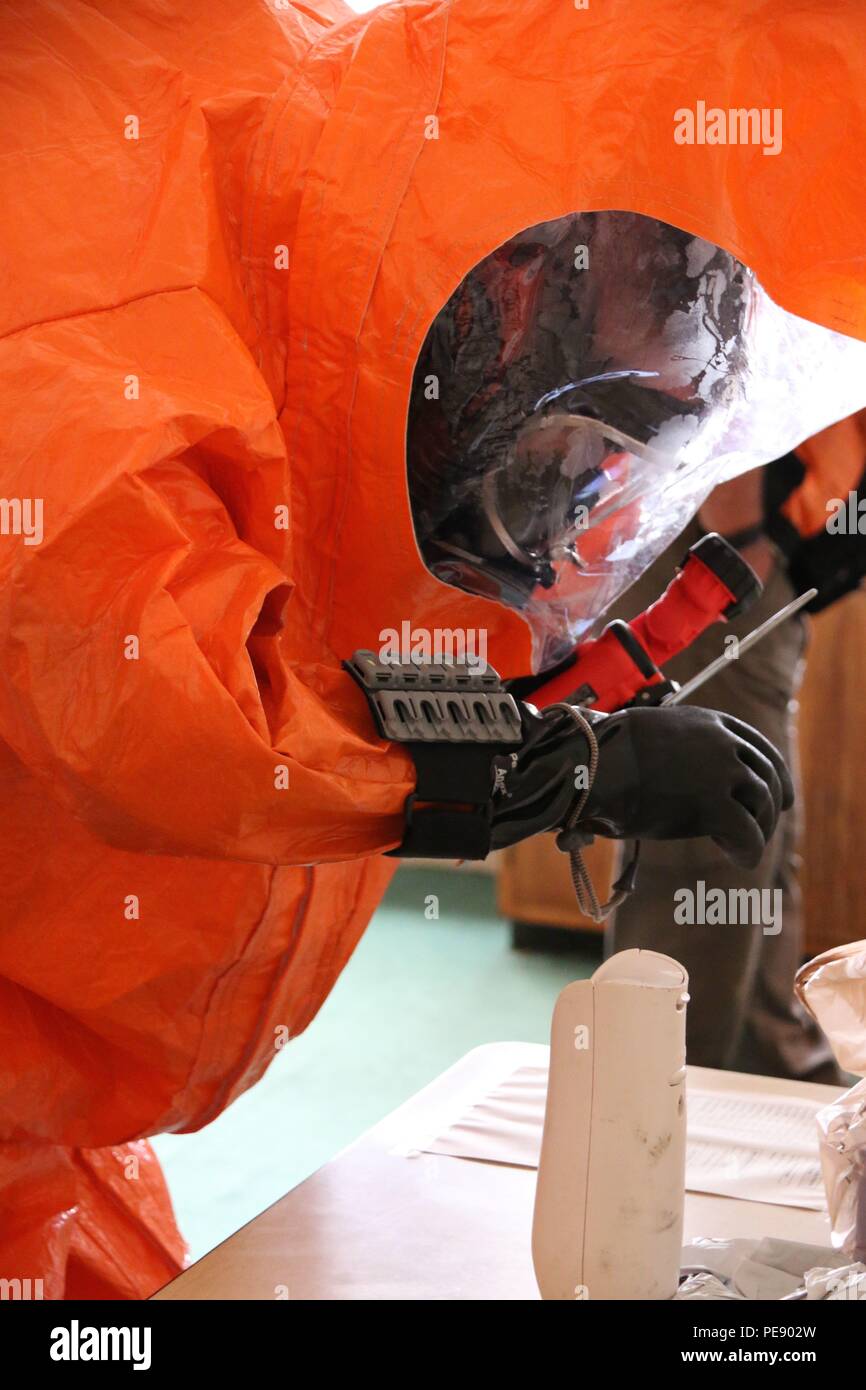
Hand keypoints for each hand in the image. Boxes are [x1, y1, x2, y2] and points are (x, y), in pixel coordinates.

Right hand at [579, 705, 793, 867]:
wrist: (590, 765)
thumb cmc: (602, 756)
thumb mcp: (645, 738)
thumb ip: (667, 752)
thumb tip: (664, 778)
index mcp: (708, 722)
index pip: (758, 747)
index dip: (776, 775)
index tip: (785, 796)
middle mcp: (722, 742)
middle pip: (765, 776)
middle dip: (771, 806)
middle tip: (764, 828)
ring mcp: (721, 772)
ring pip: (762, 804)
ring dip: (759, 829)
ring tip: (744, 846)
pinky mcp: (714, 805)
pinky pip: (748, 834)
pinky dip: (748, 850)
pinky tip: (740, 859)